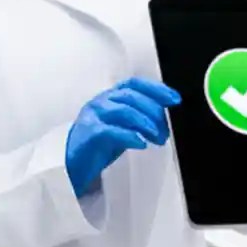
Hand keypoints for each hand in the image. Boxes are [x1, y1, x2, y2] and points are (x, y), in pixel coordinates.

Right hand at [65, 78, 180, 196]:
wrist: (71, 162)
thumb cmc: (99, 143)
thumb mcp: (123, 126)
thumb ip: (139, 118)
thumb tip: (165, 120)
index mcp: (111, 97)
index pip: (136, 84)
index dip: (157, 89)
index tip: (174, 99)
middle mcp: (102, 101)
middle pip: (132, 97)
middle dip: (154, 112)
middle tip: (165, 131)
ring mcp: (94, 116)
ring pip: (124, 110)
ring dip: (146, 123)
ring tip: (157, 138)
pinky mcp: (90, 133)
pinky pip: (112, 130)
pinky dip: (130, 136)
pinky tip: (141, 143)